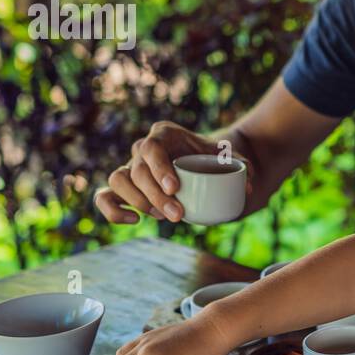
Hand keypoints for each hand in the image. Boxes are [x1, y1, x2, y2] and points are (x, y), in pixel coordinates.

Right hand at [94, 121, 254, 223]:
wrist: (206, 163)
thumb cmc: (215, 157)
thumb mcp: (231, 157)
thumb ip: (243, 167)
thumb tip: (249, 187)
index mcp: (164, 134)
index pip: (152, 147)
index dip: (159, 168)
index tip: (175, 188)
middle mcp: (142, 148)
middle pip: (137, 169)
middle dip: (155, 196)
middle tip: (179, 215)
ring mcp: (131, 167)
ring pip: (117, 181)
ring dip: (137, 202)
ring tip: (163, 216)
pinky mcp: (125, 187)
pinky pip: (105, 197)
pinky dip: (113, 210)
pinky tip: (134, 221)